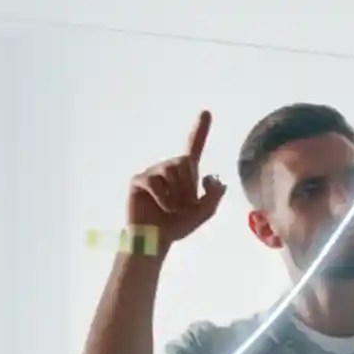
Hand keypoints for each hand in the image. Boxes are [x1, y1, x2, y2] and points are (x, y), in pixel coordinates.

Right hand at [127, 110, 227, 246]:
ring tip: (172, 209)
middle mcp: (167, 169)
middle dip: (189, 188)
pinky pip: (156, 183)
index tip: (207, 111)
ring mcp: (152, 173)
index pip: (193, 147)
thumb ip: (214, 195)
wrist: (154, 242)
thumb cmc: (176, 227)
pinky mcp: (139, 181)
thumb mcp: (203, 213)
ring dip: (178, 194)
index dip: (201, 130)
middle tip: (183, 207)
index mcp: (184, 174)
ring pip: (171, 170)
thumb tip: (211, 177)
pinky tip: (163, 208)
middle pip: (185, 162)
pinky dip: (164, 199)